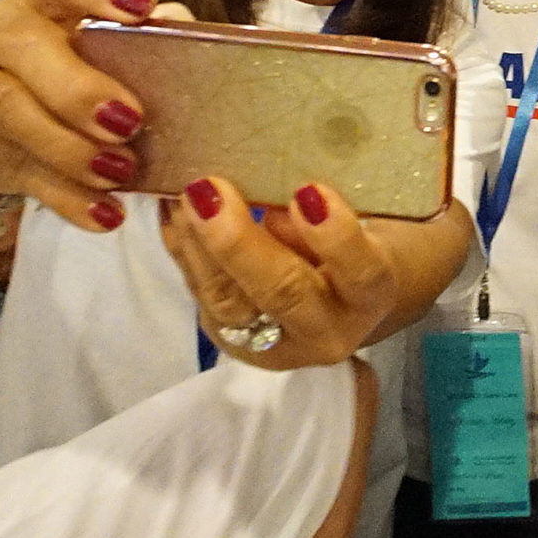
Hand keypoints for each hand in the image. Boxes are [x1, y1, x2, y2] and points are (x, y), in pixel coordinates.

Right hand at [0, 0, 172, 232]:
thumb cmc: (55, 76)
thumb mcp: (92, 52)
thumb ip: (140, 43)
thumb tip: (186, 33)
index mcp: (41, 2)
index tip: (142, 7)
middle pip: (22, 44)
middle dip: (77, 86)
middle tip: (129, 121)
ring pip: (6, 109)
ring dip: (68, 146)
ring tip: (118, 172)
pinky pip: (19, 175)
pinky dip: (66, 199)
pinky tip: (106, 215)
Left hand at [161, 177, 400, 370]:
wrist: (341, 301)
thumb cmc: (354, 244)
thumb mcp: (358, 223)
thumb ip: (323, 218)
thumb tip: (273, 208)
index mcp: (369, 298)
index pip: (361, 274)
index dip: (336, 238)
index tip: (308, 192)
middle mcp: (324, 332)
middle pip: (282, 294)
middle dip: (239, 243)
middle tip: (209, 192)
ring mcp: (271, 345)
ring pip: (228, 301)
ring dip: (197, 244)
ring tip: (180, 194)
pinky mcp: (229, 341)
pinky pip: (198, 294)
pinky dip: (180, 248)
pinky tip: (168, 209)